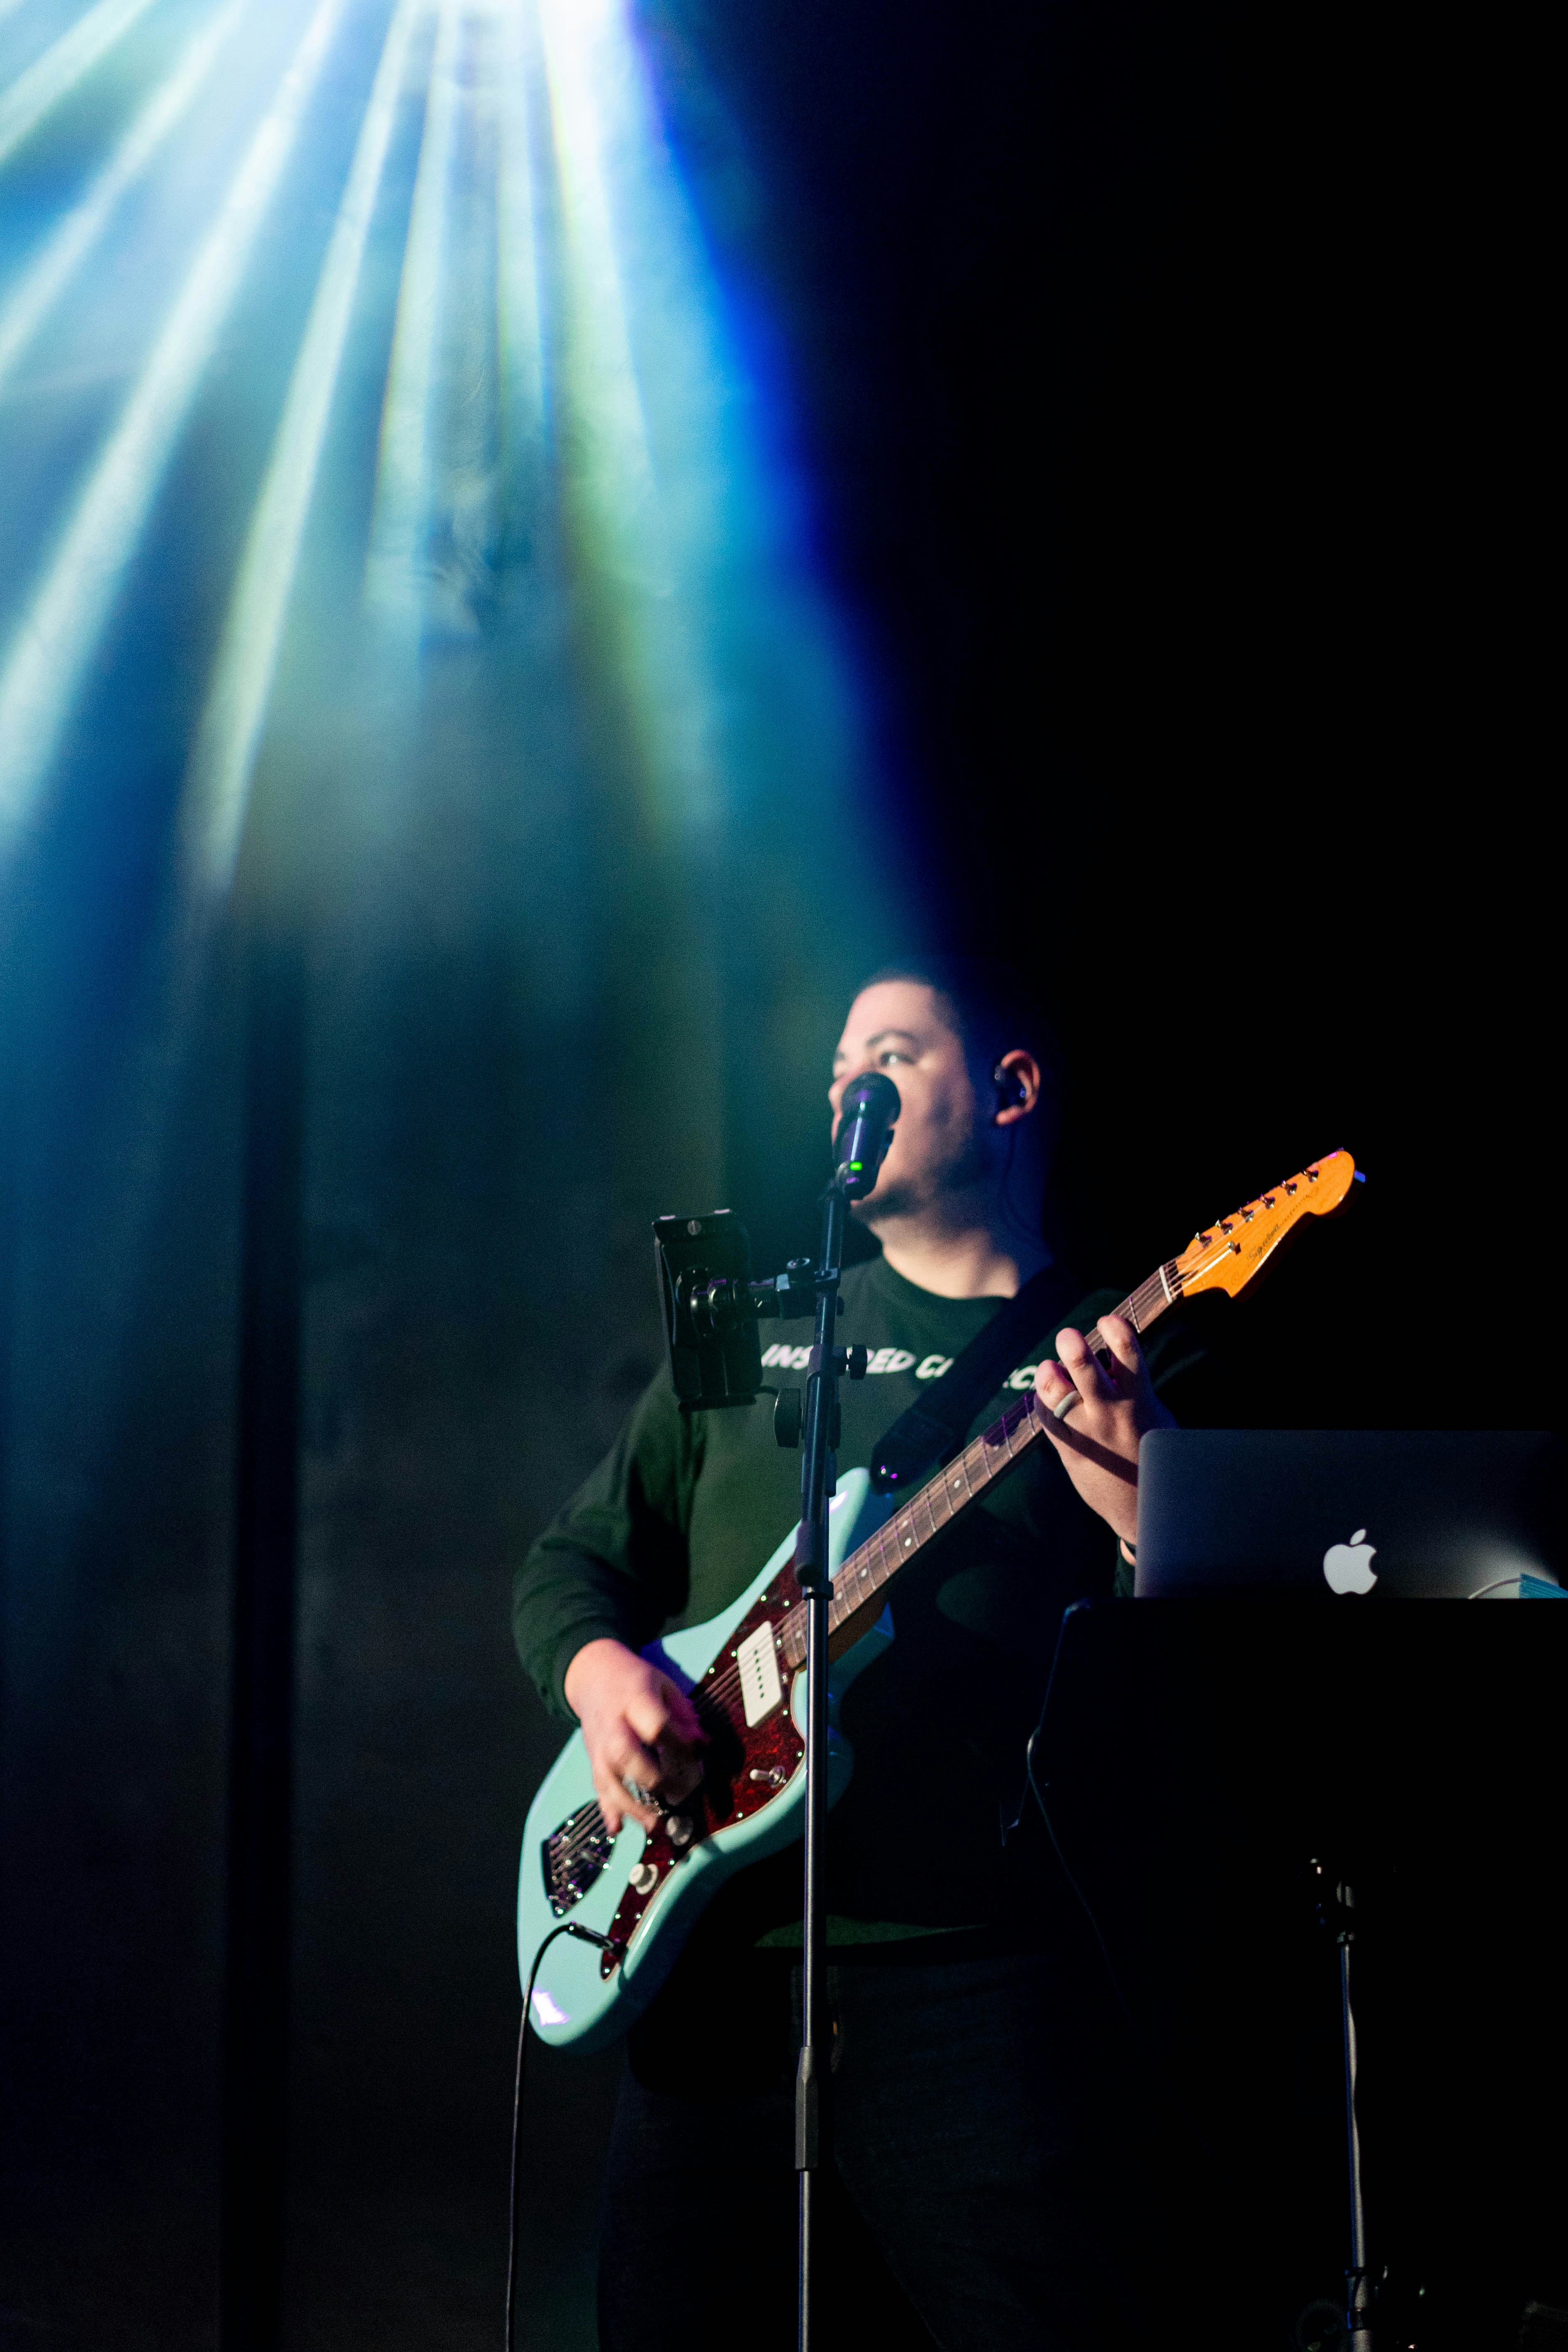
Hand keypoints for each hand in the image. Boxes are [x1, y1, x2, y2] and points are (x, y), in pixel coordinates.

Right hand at [562, 1638, 705, 1835]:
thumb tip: (702, 1745)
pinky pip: (598, 1787)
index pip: (655, 1725)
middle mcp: (612, 1724)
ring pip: (608, 1778)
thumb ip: (684, 1715)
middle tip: (676, 1793)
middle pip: (625, 1753)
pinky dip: (607, 1810)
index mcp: (635, 1699)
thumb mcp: (664, 1685)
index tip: (695, 1753)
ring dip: (630, 1805)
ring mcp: (599, 1745)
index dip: (678, 1743)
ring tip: (654, 1823)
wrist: (593, 1676)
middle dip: (651, 1777)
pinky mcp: (594, 1760)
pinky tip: (617, 1829)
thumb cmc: (635, 1681)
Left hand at [1033, 1315, 1174, 1546]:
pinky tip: (1049, 1398)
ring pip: (1054, 1392)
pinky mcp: (1069, 1450)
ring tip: (1051, 1369)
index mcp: (1139, 1399)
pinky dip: (1042, 1400)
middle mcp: (1110, 1413)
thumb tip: (1108, 1351)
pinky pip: (1045, 1417)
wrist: (1142, 1507)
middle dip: (1072, 1345)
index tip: (1107, 1319)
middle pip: (1084, 1368)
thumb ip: (1132, 1385)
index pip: (1128, 1352)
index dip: (1115, 1328)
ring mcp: (1087, 1433)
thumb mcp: (1154, 1414)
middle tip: (1068, 1337)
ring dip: (1048, 1372)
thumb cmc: (1150, 1449)